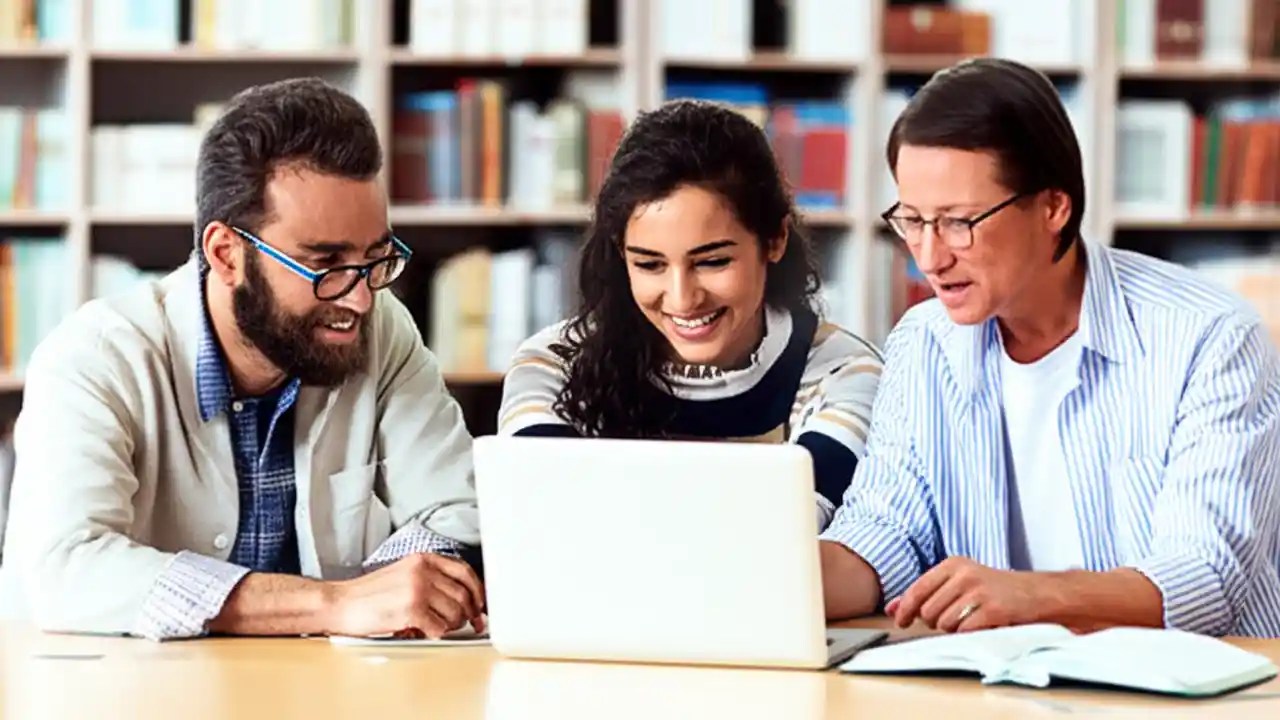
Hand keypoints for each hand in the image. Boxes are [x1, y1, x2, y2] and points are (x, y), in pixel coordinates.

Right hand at [326, 553, 486, 638]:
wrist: (340, 603)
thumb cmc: (368, 593)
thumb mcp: (403, 572)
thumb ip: (431, 577)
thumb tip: (461, 595)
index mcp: (422, 558)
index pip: (464, 571)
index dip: (478, 590)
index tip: (481, 603)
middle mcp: (422, 571)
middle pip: (463, 594)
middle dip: (470, 612)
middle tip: (471, 622)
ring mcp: (417, 589)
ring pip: (455, 612)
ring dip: (453, 625)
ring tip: (441, 626)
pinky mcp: (411, 610)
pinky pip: (439, 627)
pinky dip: (437, 633)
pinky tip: (426, 630)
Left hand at [884, 557, 1044, 632]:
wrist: (1036, 594)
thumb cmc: (994, 590)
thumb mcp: (959, 582)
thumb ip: (927, 593)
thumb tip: (892, 608)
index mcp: (953, 564)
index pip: (917, 589)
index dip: (905, 608)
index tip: (899, 621)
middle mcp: (964, 574)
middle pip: (928, 610)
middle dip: (933, 622)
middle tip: (949, 620)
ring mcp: (979, 591)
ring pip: (944, 623)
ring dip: (952, 629)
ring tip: (968, 620)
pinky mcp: (994, 609)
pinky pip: (964, 631)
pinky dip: (967, 634)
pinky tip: (979, 626)